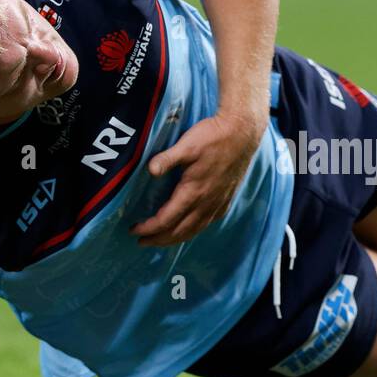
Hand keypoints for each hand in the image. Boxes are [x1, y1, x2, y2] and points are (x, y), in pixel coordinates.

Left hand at [131, 112, 264, 245]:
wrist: (242, 134)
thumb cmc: (213, 137)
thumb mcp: (187, 145)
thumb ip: (167, 159)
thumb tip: (150, 171)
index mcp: (193, 192)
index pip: (166, 220)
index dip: (149, 228)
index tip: (134, 230)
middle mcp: (206, 204)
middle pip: (179, 232)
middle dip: (158, 240)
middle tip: (142, 241)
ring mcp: (217, 204)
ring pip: (193, 231)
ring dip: (174, 239)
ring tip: (160, 241)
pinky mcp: (225, 202)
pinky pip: (206, 224)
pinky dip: (191, 232)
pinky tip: (186, 229)